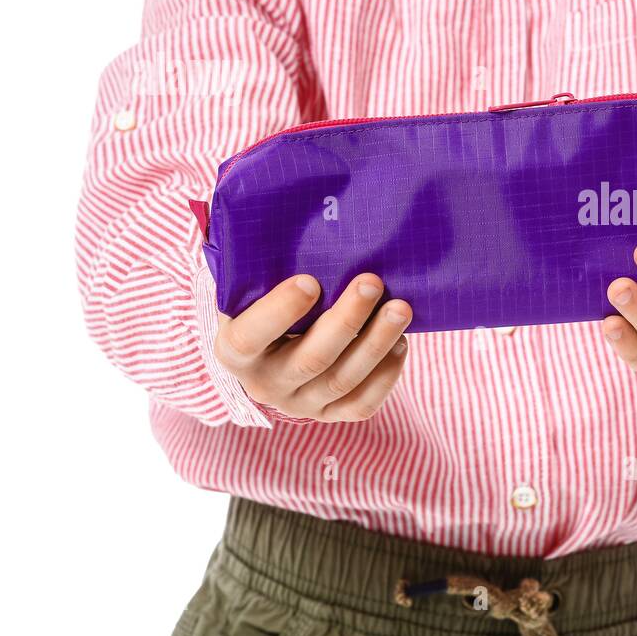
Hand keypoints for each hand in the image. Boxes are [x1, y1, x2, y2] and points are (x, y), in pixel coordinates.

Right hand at [213, 273, 409, 421]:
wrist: (273, 350)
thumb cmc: (266, 303)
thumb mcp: (253, 288)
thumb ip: (264, 267)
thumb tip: (296, 221)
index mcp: (235, 350)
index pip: (250, 337)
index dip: (280, 310)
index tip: (311, 280)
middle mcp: (264, 384)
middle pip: (311, 359)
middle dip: (346, 320)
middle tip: (372, 282)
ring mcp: (299, 404)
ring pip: (343, 380)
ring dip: (376, 342)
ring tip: (401, 309)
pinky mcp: (330, 414)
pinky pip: (362, 404)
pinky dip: (386, 374)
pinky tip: (400, 342)